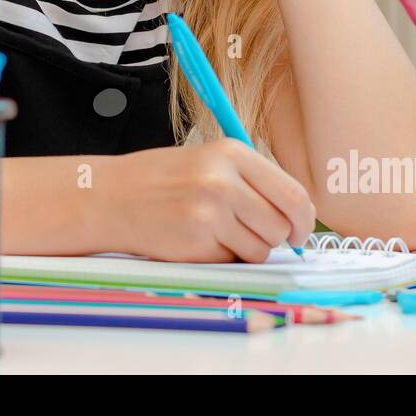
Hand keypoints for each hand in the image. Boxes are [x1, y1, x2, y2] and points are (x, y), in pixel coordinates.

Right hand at [108, 138, 314, 261]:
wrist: (111, 196)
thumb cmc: (163, 180)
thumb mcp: (210, 162)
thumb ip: (252, 182)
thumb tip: (297, 217)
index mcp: (233, 153)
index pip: (293, 194)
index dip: (303, 220)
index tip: (299, 233)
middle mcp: (224, 181)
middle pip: (280, 226)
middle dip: (273, 238)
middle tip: (250, 233)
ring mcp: (210, 213)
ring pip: (259, 249)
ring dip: (245, 249)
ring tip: (216, 232)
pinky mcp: (196, 243)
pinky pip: (231, 262)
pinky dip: (221, 258)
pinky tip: (197, 240)